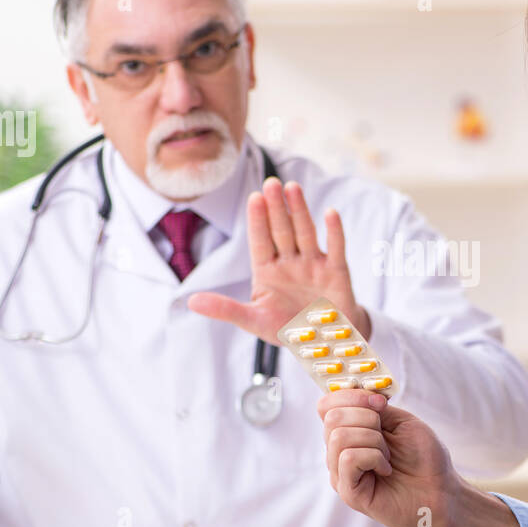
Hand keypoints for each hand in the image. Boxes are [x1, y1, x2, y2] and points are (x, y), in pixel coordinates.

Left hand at [187, 178, 369, 344]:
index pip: (260, 241)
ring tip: (292, 187)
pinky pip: (336, 249)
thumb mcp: (253, 320)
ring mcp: (313, 265)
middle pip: (282, 231)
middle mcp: (290, 262)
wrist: (323, 342)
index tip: (254, 198)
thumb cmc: (287, 329)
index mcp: (267, 270)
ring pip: (305, 232)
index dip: (258, 220)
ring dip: (299, 211)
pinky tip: (330, 213)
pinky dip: (334, 232)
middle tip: (271, 183)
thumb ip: (225, 309)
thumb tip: (191, 301)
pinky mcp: (336, 272)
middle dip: (276, 208)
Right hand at [318, 390, 461, 526]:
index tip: (381, 403)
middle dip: (367, 418)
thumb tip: (356, 393)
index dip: (351, 395)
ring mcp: (341, 473)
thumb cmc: (424, 459)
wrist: (441, 491)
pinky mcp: (348, 492)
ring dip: (373, 440)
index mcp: (350, 432)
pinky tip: (386, 469)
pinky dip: (373, 457)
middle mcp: (339, 452)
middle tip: (386, 435)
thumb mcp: (401, 421)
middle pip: (332, 417)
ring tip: (388, 456)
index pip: (326, 405)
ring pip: (339, 437)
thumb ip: (374, 407)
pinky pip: (349, 458)